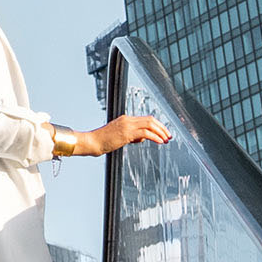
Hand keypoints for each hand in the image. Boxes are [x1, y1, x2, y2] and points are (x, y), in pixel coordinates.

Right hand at [55, 113, 172, 157]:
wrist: (92, 142)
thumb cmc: (103, 141)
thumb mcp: (119, 137)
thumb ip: (131, 136)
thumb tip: (142, 139)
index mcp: (126, 119)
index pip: (146, 119)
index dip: (157, 125)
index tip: (164, 133)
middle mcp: (127, 120)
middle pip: (151, 120)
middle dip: (162, 128)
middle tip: (169, 136)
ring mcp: (127, 125)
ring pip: (150, 124)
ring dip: (161, 132)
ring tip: (166, 140)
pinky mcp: (126, 133)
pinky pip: (145, 133)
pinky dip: (155, 137)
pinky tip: (160, 142)